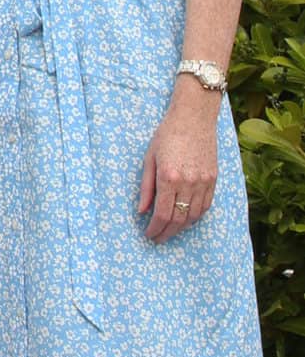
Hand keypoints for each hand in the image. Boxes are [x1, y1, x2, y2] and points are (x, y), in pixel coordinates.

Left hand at [138, 89, 218, 241]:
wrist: (194, 117)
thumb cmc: (167, 135)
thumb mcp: (149, 159)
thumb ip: (146, 187)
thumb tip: (142, 211)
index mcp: (169, 177)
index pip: (162, 214)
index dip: (155, 228)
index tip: (149, 234)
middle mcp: (188, 183)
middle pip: (178, 220)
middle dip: (166, 233)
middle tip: (158, 238)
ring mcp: (203, 182)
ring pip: (193, 216)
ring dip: (181, 228)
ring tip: (170, 231)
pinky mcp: (213, 179)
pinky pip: (205, 206)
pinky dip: (195, 217)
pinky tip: (186, 219)